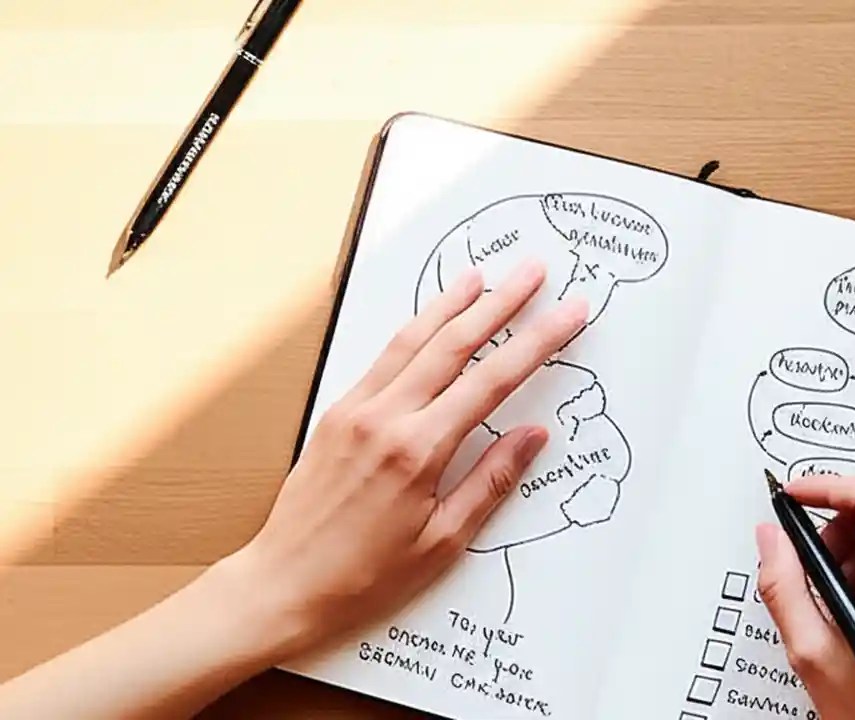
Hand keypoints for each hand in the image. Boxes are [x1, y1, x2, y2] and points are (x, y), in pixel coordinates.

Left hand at [217, 258, 587, 661]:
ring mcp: (355, 410)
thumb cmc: (365, 577)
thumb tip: (533, 436)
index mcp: (418, 452)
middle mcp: (384, 419)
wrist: (283, 585)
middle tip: (534, 272)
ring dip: (452, 303)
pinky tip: (430, 317)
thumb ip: (491, 482)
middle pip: (454, 344)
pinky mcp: (336, 413)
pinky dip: (412, 329)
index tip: (568, 314)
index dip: (537, 342)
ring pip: (412, 340)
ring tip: (484, 276)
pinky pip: (382, 359)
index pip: (492, 382)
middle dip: (500, 304)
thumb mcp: (443, 542)